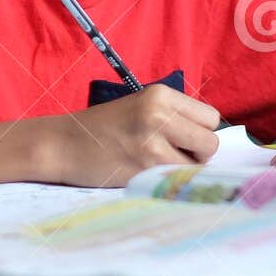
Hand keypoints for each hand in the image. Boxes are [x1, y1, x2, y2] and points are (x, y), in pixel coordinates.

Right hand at [42, 85, 220, 186]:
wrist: (62, 144)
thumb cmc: (104, 128)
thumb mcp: (141, 108)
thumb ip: (174, 117)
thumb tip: (213, 140)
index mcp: (161, 94)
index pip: (211, 117)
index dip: (201, 132)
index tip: (184, 139)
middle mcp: (159, 113)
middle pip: (211, 141)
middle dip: (199, 153)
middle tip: (174, 155)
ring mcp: (151, 141)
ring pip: (198, 163)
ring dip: (183, 169)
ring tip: (157, 164)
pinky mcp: (143, 166)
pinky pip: (177, 178)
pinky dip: (168, 180)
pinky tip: (147, 173)